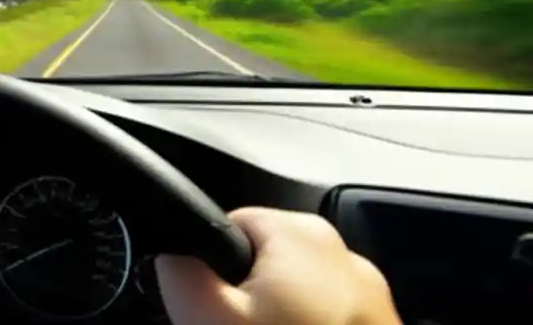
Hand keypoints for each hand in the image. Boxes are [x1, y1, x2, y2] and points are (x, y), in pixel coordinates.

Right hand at [155, 207, 399, 324]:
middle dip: (250, 301)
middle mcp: (343, 253)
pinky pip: (329, 321)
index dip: (214, 273)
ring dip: (283, 322)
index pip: (231, 228)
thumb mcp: (207, 317)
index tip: (218, 313)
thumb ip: (179, 271)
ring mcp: (371, 295)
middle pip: (267, 265)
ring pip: (300, 298)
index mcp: (299, 232)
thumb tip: (173, 256)